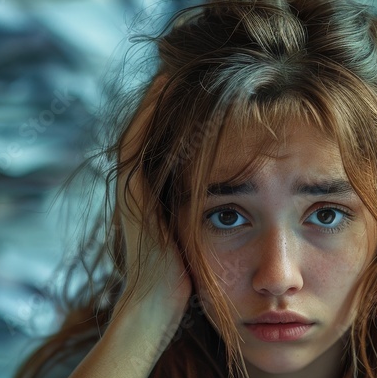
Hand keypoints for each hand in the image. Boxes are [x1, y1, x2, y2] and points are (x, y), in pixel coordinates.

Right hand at [115, 75, 192, 325]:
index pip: (165, 144)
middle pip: (152, 129)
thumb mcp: (201, 243)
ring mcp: (133, 189)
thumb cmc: (187, 287)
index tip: (204, 86)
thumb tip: (243, 203)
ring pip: (144, 128)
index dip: (179, 114)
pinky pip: (141, 140)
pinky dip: (152, 112)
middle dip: (168, 98)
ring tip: (175, 65)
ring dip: (158, 97)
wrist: (157, 312)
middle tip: (184, 65)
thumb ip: (209, 217)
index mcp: (156, 197)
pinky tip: (168, 85)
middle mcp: (140, 188)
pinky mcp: (133, 192)